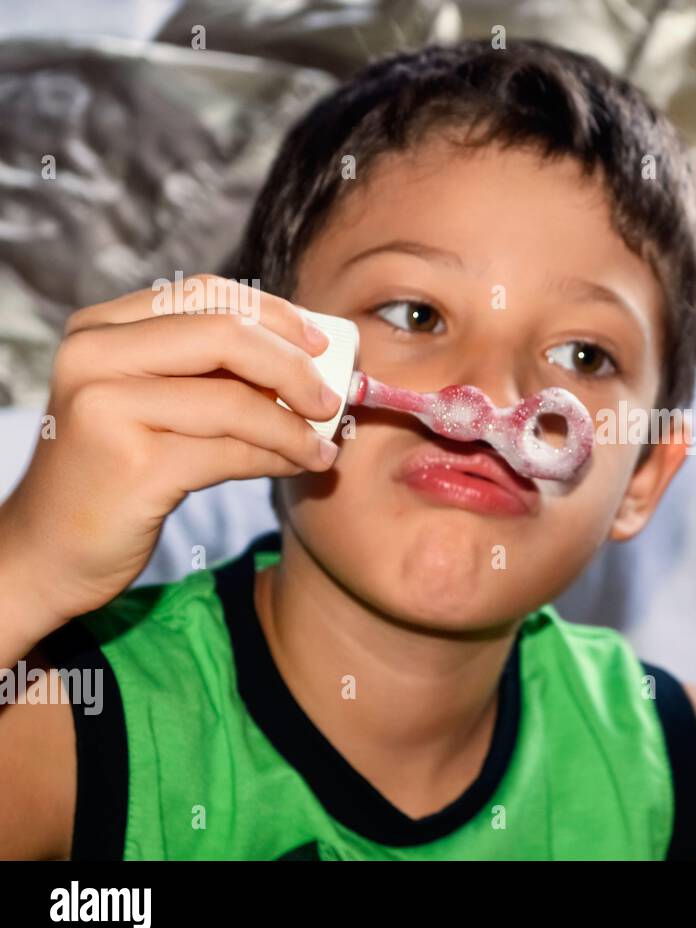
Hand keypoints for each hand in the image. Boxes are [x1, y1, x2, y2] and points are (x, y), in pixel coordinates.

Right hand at [0, 276, 342, 656]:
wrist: (47, 551)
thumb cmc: (114, 473)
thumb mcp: (150, 403)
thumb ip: (209, 372)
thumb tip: (311, 359)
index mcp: (101, 328)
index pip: (205, 295)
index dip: (275, 313)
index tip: (321, 341)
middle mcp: (94, 355)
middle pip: (225, 335)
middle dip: (295, 365)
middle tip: (333, 397)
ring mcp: (106, 408)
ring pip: (236, 400)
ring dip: (296, 425)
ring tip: (324, 444)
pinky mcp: (131, 466)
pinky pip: (232, 452)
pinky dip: (279, 457)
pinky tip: (300, 465)